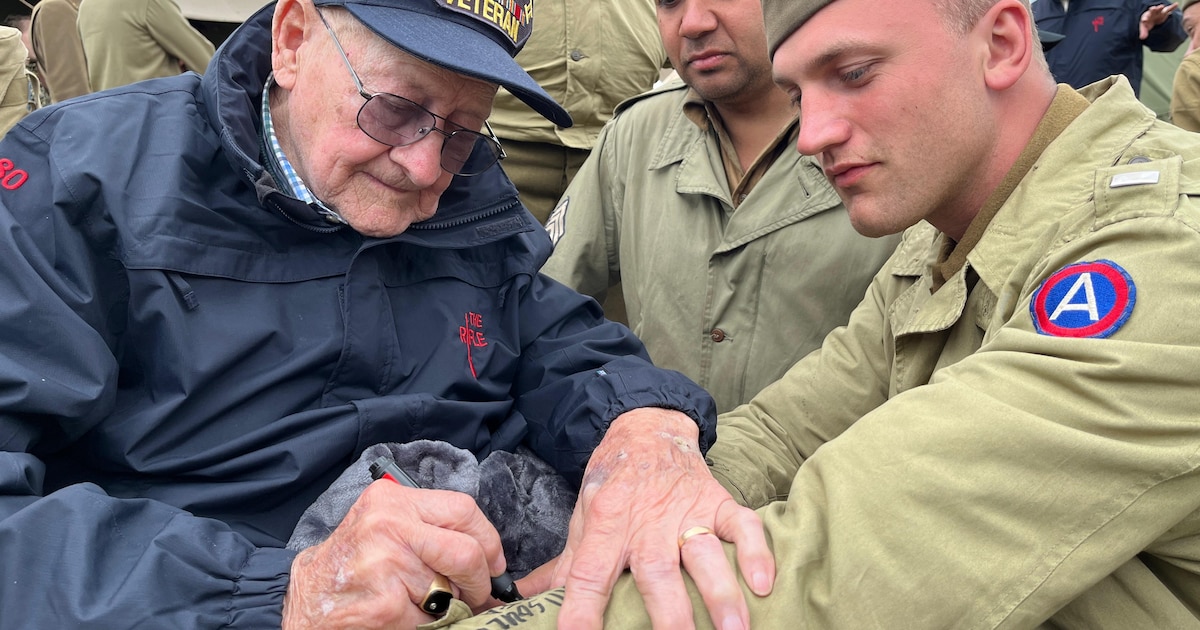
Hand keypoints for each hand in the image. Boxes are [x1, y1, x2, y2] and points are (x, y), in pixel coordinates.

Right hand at [282, 480, 507, 628]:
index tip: (494, 563)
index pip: (464, 509)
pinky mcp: (385, 605)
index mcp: (393, 500)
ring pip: (450, 592)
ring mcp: (386, 566)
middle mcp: (388, 526)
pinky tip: (402, 614)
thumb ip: (430, 527)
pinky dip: (425, 624)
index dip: (489, 540)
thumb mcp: (386, 524)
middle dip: (480, 581)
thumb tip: (491, 555)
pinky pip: (430, 620)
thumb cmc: (355, 560)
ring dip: (446, 605)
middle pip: (466, 553)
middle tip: (477, 594)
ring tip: (420, 600)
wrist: (308, 597)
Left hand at [548, 408, 774, 629]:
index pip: (590, 572)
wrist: (647, 428)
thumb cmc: (613, 485)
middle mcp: (647, 521)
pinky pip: (743, 526)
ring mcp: (687, 512)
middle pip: (657, 570)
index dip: (582, 607)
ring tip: (733, 629)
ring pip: (705, 554)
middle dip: (669, 611)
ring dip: (720, 592)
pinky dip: (756, 552)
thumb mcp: (583, 519)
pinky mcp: (718, 502)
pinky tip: (764, 584)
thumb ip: (563, 567)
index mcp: (606, 525)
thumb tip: (526, 601)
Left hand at [1141, 2, 1179, 38]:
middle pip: (1152, 11)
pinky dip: (1172, 6)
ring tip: (1162, 6)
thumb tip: (1142, 38)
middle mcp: (1152, 13)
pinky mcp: (1165, 12)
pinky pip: (1169, 9)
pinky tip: (1176, 4)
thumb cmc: (1147, 23)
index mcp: (1146, 16)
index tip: (1144, 20)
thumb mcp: (1145, 28)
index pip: (1145, 17)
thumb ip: (1143, 32)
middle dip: (1153, 9)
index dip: (1145, 18)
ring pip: (1160, 9)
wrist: (1153, 19)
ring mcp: (1159, 12)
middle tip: (1153, 8)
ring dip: (1161, 7)